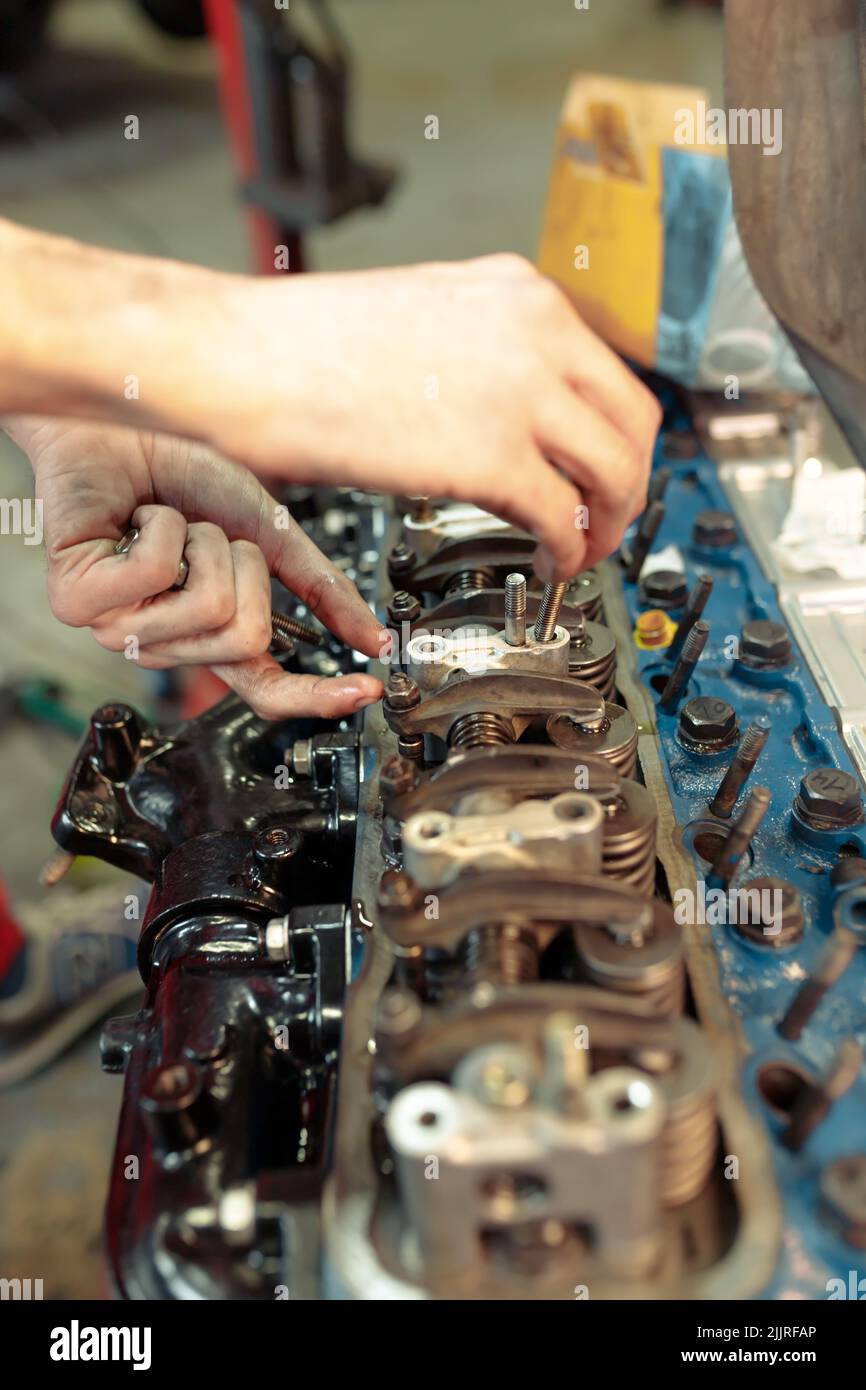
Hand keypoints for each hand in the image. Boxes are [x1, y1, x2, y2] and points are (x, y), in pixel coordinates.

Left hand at [8, 416, 383, 719]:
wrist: (121, 426)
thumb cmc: (183, 475)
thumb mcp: (267, 536)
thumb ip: (318, 589)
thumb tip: (370, 637)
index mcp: (208, 635)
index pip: (266, 691)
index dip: (317, 695)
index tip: (366, 687)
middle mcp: (164, 643)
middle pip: (248, 637)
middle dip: (244, 568)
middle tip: (210, 540)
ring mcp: (119, 628)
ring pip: (208, 607)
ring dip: (201, 543)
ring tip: (168, 527)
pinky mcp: (78, 602)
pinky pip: (155, 573)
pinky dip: (159, 528)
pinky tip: (135, 523)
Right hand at [204, 255, 661, 577]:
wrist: (238, 356)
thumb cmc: (300, 347)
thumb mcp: (423, 321)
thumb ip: (483, 353)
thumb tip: (511, 411)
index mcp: (520, 293)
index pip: (611, 374)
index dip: (617, 439)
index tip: (600, 475)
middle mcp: (536, 330)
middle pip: (635, 424)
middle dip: (628, 487)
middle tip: (606, 524)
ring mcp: (519, 390)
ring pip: (615, 474)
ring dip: (607, 527)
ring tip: (580, 555)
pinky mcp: (491, 454)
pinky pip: (566, 518)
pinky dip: (569, 554)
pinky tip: (547, 567)